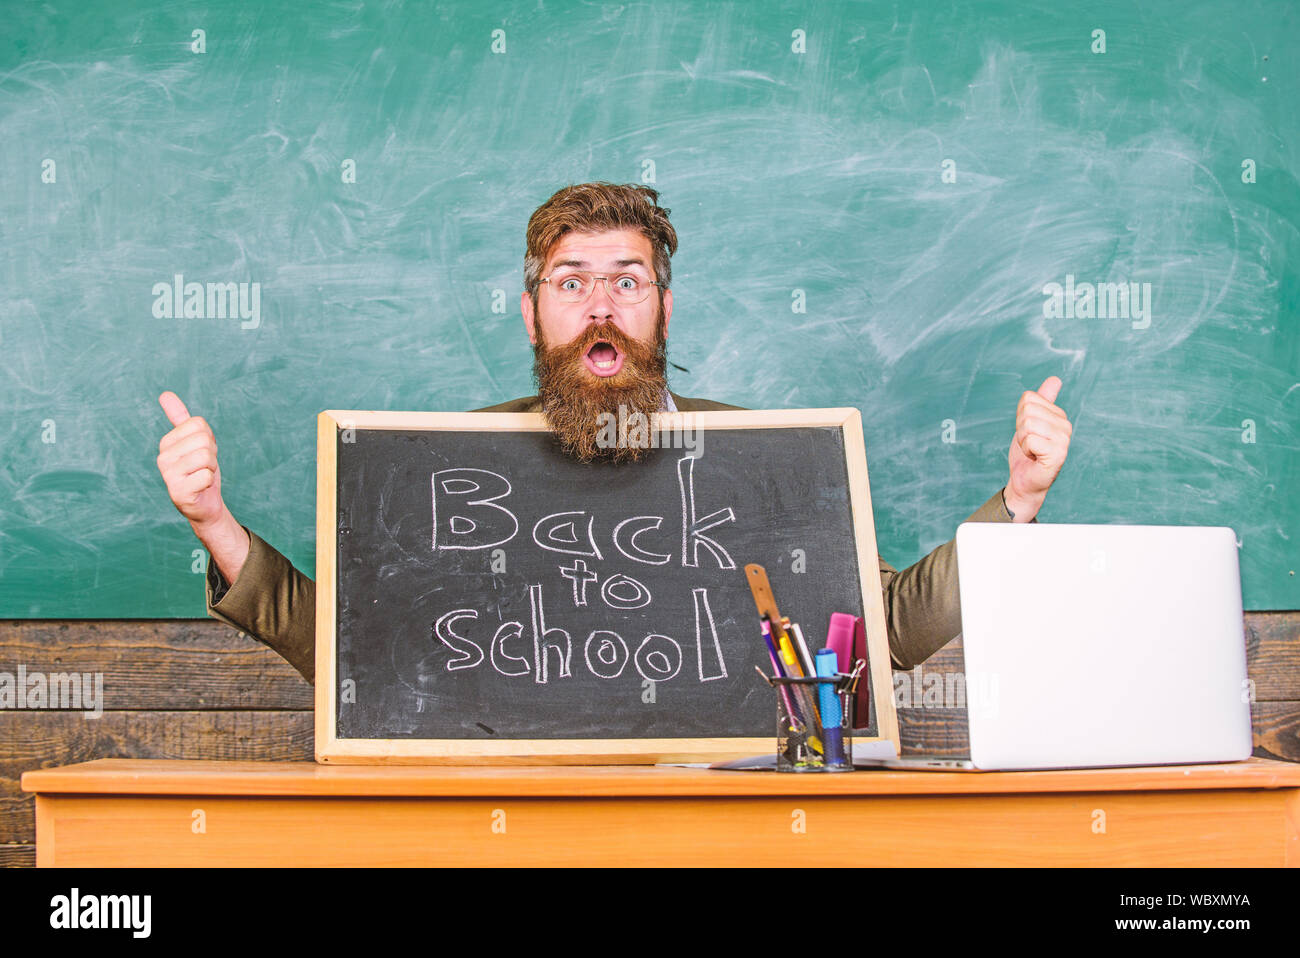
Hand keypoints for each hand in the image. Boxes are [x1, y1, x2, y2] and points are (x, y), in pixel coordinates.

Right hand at [156, 392, 225, 528]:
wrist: (205, 503)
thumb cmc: (200, 470)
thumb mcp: (194, 441)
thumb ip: (179, 418)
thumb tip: (165, 394)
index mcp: (166, 443)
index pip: (199, 424)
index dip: (209, 438)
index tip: (202, 452)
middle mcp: (162, 458)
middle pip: (204, 440)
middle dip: (212, 454)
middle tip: (204, 467)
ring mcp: (168, 476)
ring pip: (206, 457)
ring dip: (211, 468)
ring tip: (202, 476)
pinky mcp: (178, 492)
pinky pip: (206, 476)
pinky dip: (209, 482)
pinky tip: (200, 488)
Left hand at [1006, 376, 1072, 518]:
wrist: (1025, 481)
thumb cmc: (1028, 452)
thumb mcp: (1030, 422)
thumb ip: (1041, 401)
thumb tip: (1055, 379)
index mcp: (1059, 416)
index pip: (1028, 398)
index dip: (1019, 416)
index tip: (1027, 432)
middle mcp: (1065, 426)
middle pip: (1027, 410)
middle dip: (1020, 429)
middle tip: (1028, 444)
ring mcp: (1064, 440)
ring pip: (1028, 425)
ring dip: (1022, 440)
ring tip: (1032, 451)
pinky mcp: (1058, 454)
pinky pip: (1030, 440)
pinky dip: (1026, 450)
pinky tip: (1034, 458)